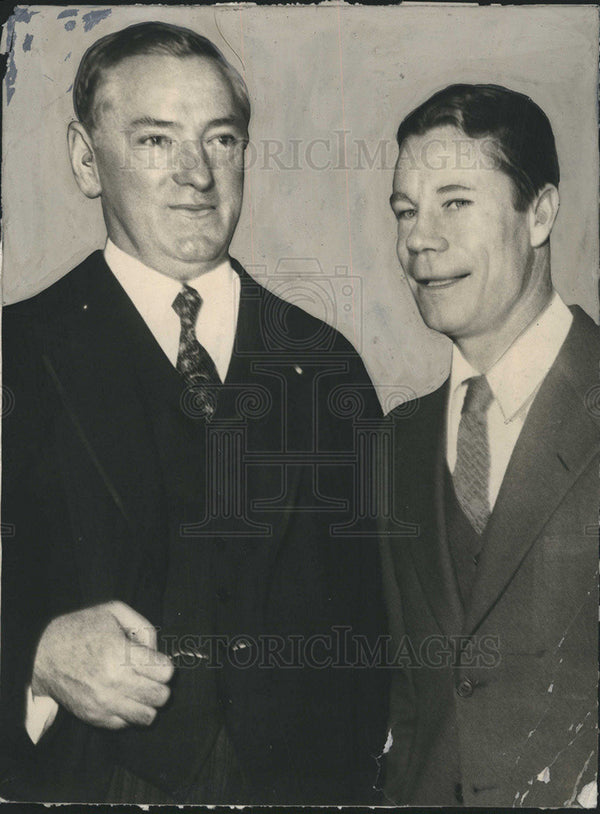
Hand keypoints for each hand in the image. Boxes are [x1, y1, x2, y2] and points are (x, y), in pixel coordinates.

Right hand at [31, 601, 173, 729]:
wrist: (42, 655)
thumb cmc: (80, 629)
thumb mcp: (113, 611)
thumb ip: (143, 627)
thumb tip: (156, 651)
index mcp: (120, 654)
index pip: (165, 672)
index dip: (164, 664)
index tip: (153, 661)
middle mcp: (114, 683)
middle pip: (160, 696)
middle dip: (160, 684)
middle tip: (148, 675)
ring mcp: (104, 703)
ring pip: (148, 716)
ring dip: (148, 702)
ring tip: (138, 689)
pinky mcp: (94, 717)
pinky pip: (126, 724)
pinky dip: (130, 713)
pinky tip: (122, 697)